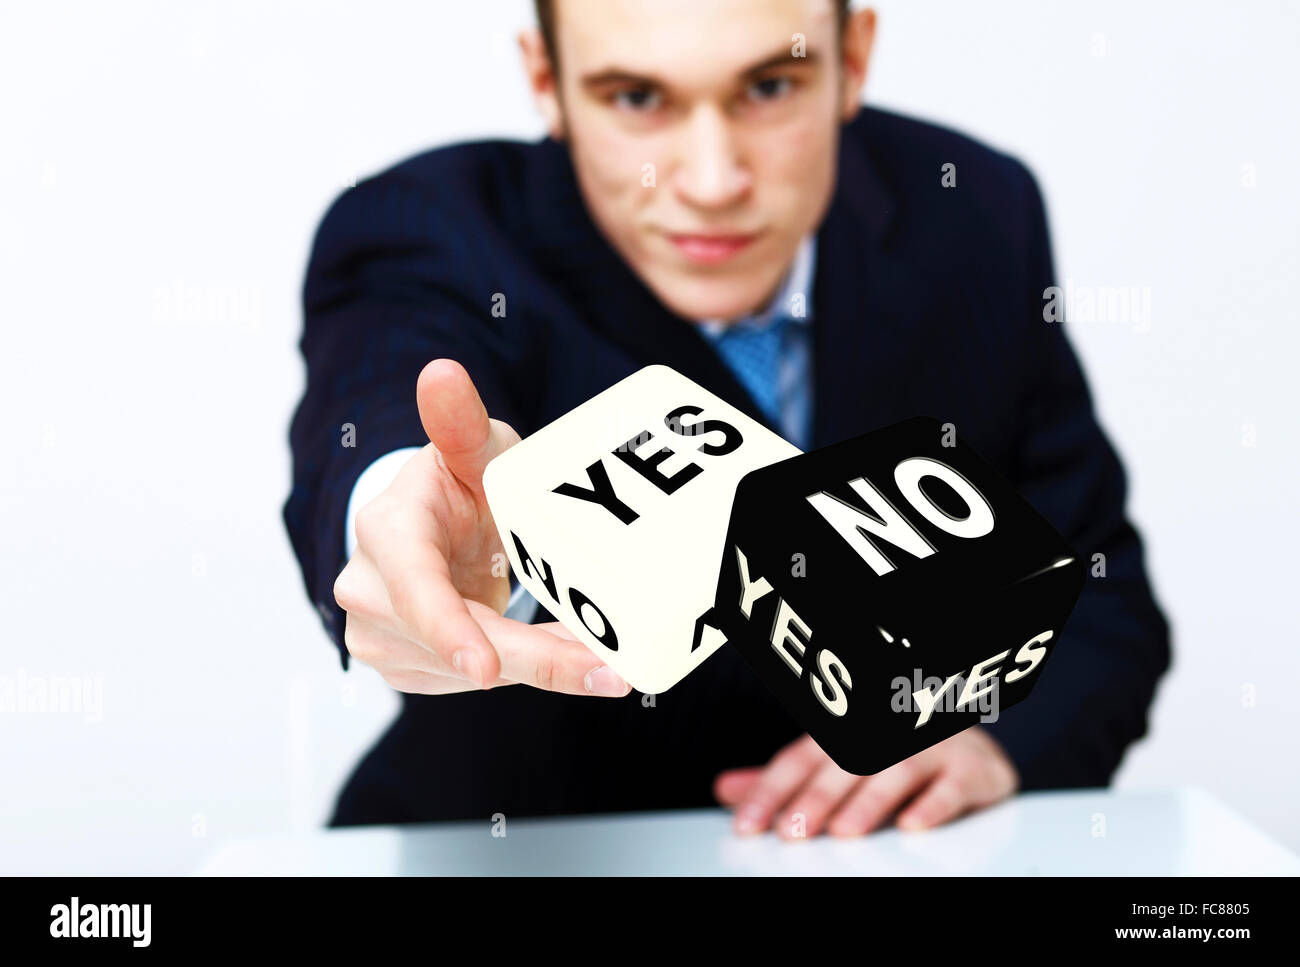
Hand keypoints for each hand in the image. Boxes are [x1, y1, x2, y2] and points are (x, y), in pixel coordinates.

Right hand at [332, 358, 631, 697]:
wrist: (436, 530)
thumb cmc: (459, 485)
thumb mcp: (473, 451)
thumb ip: (461, 423)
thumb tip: (442, 371)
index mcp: (387, 532)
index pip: (413, 586)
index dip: (448, 630)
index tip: (486, 670)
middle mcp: (368, 592)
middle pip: (461, 641)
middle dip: (539, 660)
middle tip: (610, 671)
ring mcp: (380, 638)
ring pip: (473, 673)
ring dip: (542, 667)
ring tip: (603, 659)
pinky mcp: (406, 668)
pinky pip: (475, 683)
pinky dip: (524, 672)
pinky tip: (563, 656)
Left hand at [714, 728, 1017, 838]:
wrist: (972, 748)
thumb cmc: (892, 756)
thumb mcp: (836, 762)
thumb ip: (786, 780)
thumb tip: (725, 790)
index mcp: (844, 734)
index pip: (799, 759)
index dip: (769, 791)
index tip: (746, 826)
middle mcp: (882, 734)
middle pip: (843, 765)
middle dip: (814, 799)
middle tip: (790, 833)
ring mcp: (926, 748)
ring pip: (893, 771)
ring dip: (868, 802)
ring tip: (844, 833)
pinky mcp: (968, 769)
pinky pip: (951, 785)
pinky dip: (932, 805)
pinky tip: (912, 827)